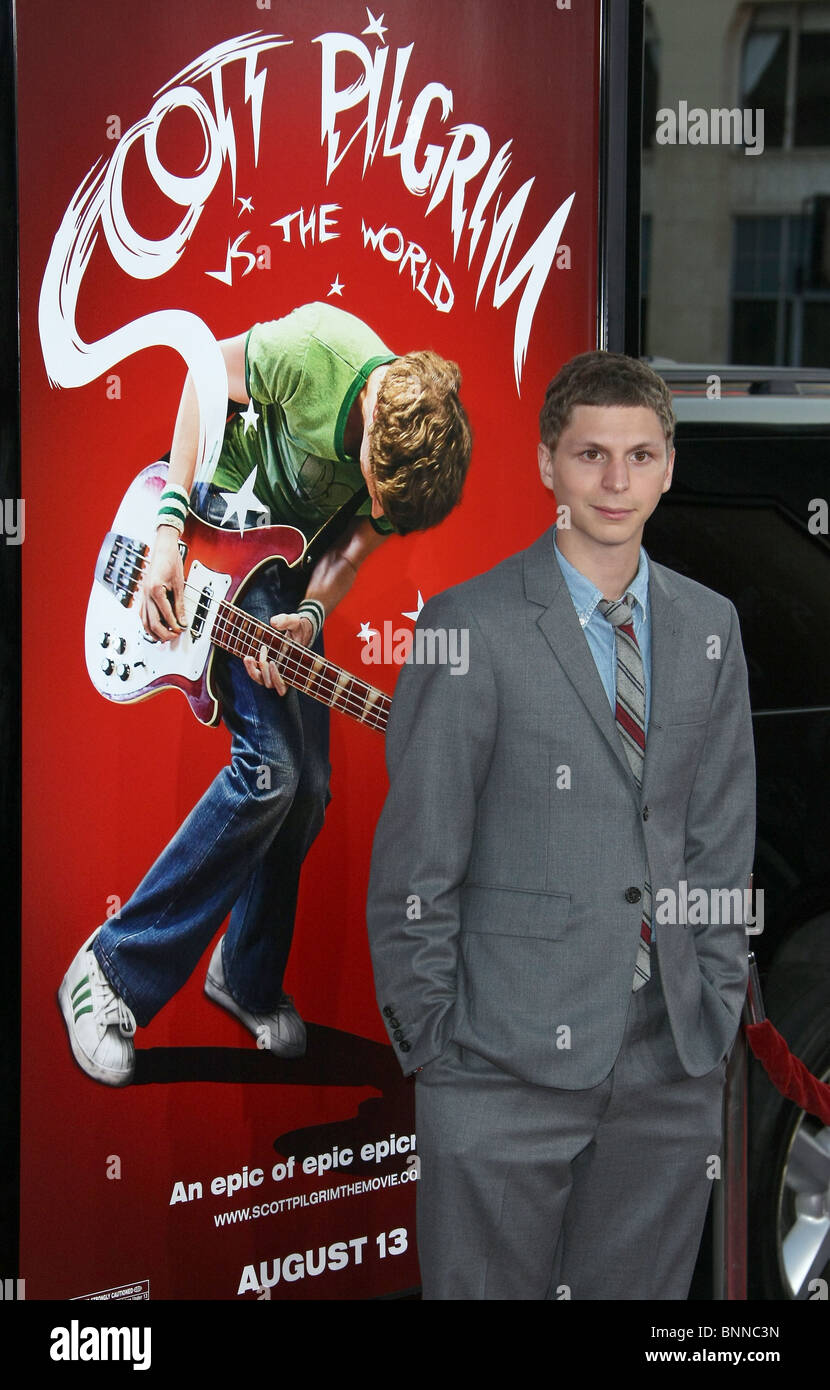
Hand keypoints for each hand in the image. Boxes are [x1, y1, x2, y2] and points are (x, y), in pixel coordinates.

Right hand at [139, 526, 185, 640]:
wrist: (163, 548)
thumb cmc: (170, 561)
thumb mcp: (179, 584)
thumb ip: (180, 605)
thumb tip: (183, 620)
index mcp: (156, 590)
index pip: (165, 615)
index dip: (175, 625)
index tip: (181, 630)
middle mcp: (146, 594)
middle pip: (152, 622)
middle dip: (164, 633)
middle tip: (174, 636)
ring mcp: (142, 595)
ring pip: (144, 620)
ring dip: (153, 632)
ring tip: (164, 637)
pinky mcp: (142, 595)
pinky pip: (142, 613)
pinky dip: (147, 623)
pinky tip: (153, 628)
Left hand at [242, 612, 313, 696]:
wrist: (297, 627)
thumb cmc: (298, 627)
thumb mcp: (294, 621)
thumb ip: (286, 621)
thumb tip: (273, 622)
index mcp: (293, 669)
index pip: (283, 686)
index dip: (276, 679)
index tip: (272, 662)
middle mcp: (283, 674)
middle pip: (269, 684)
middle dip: (263, 670)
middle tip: (263, 649)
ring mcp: (273, 671)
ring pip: (261, 680)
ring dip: (253, 671)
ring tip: (248, 657)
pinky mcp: (265, 666)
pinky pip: (256, 673)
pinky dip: (251, 668)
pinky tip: (247, 657)